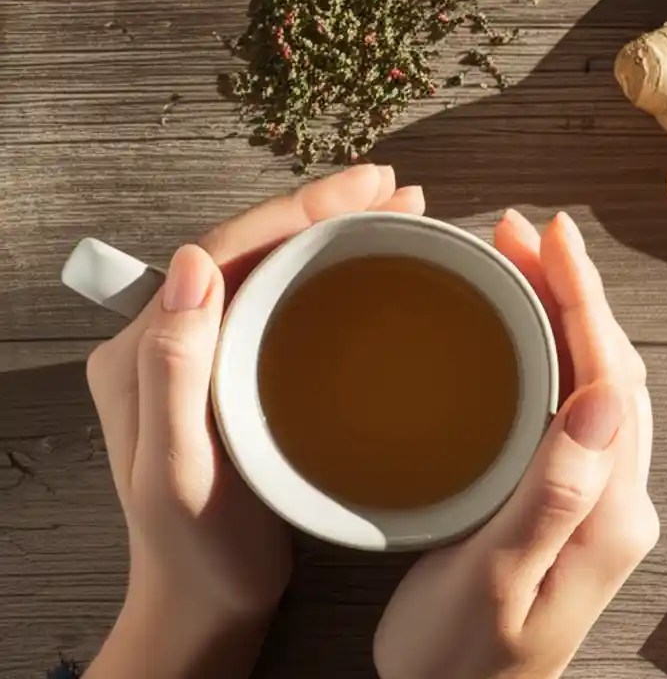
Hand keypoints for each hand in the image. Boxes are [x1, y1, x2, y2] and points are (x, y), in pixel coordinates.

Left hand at [84, 165, 424, 678]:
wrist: (205, 601)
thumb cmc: (197, 550)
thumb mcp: (175, 472)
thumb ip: (173, 372)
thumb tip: (191, 263)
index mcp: (145, 348)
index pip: (223, 251)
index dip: (295, 211)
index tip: (364, 190)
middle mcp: (173, 338)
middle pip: (252, 248)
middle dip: (324, 210)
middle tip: (397, 189)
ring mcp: (209, 355)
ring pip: (272, 268)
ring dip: (333, 233)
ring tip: (398, 212)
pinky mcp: (241, 374)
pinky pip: (285, 303)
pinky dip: (332, 273)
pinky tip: (372, 268)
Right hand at [372, 211, 658, 678]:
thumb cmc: (464, 661)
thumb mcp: (498, 580)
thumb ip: (555, 493)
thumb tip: (608, 395)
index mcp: (610, 511)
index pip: (612, 377)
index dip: (583, 298)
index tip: (552, 236)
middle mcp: (618, 500)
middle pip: (611, 368)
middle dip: (573, 291)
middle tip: (520, 233)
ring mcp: (599, 502)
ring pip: (595, 383)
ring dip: (565, 317)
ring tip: (517, 263)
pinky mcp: (572, 504)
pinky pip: (573, 408)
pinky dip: (552, 356)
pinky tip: (519, 335)